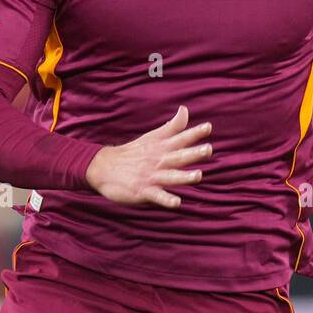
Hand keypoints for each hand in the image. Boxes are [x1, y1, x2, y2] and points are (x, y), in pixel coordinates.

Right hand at [85, 105, 212, 207]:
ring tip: (198, 176)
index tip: (208, 127)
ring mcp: (150, 176)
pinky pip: (157, 196)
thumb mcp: (152, 136)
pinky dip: (166, 199)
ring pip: (170, 176)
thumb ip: (172, 126)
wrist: (104, 167)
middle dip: (193, 153)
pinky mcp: (142, 190)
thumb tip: (185, 109)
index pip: (180, 138)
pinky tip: (177, 203)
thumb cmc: (133, 151)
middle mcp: (158, 160)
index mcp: (161, 147)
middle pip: (178, 157)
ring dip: (184, 177)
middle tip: (208, 149)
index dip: (194, 133)